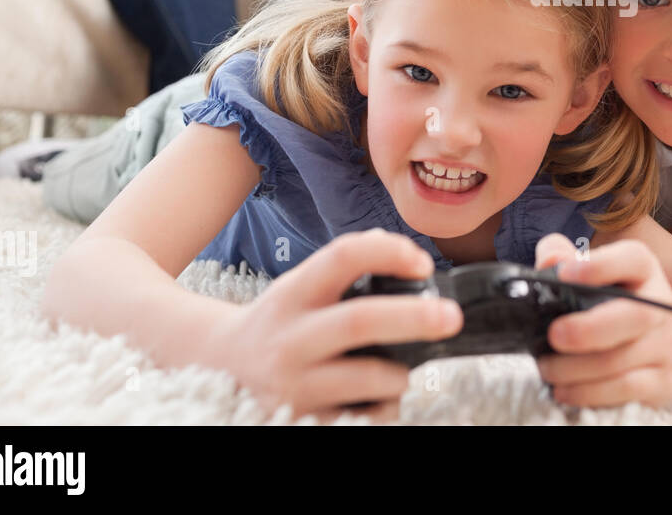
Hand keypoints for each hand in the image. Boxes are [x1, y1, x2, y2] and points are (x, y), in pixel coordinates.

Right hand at [208, 230, 461, 422]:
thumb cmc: (278, 320)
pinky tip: (378, 398)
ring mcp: (293, 383)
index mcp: (294, 293)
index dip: (388, 252)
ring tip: (402, 368)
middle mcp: (289, 337)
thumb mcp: (300, 285)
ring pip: (369, 377)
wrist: (220, 367)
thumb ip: (343, 267)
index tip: (423, 263)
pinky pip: (362, 417)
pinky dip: (384, 407)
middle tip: (451, 317)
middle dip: (413, 317)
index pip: (342, 257)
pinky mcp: (300, 419)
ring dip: (401, 373)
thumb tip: (400, 251)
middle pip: (360, 320)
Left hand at [533, 233, 671, 406]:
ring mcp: (666, 346)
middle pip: (637, 315)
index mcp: (645, 272)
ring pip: (623, 360)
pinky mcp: (663, 382)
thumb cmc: (622, 305)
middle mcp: (662, 306)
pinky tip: (564, 389)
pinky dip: (588, 393)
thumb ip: (567, 258)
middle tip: (554, 334)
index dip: (601, 265)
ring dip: (577, 368)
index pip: (634, 259)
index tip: (564, 274)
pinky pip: (625, 390)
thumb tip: (549, 260)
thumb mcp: (603, 276)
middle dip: (590, 328)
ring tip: (547, 367)